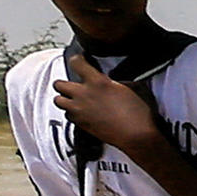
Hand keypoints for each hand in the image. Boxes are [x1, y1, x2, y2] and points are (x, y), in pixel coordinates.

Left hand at [45, 53, 169, 165]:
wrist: (138, 136)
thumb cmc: (139, 115)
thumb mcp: (131, 88)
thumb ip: (115, 82)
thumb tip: (111, 82)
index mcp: (97, 82)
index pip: (76, 62)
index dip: (78, 60)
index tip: (80, 61)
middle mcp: (84, 95)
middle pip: (59, 83)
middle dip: (65, 83)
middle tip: (73, 84)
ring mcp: (80, 111)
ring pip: (58, 100)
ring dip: (64, 98)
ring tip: (73, 99)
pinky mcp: (81, 124)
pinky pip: (68, 115)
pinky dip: (72, 113)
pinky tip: (82, 112)